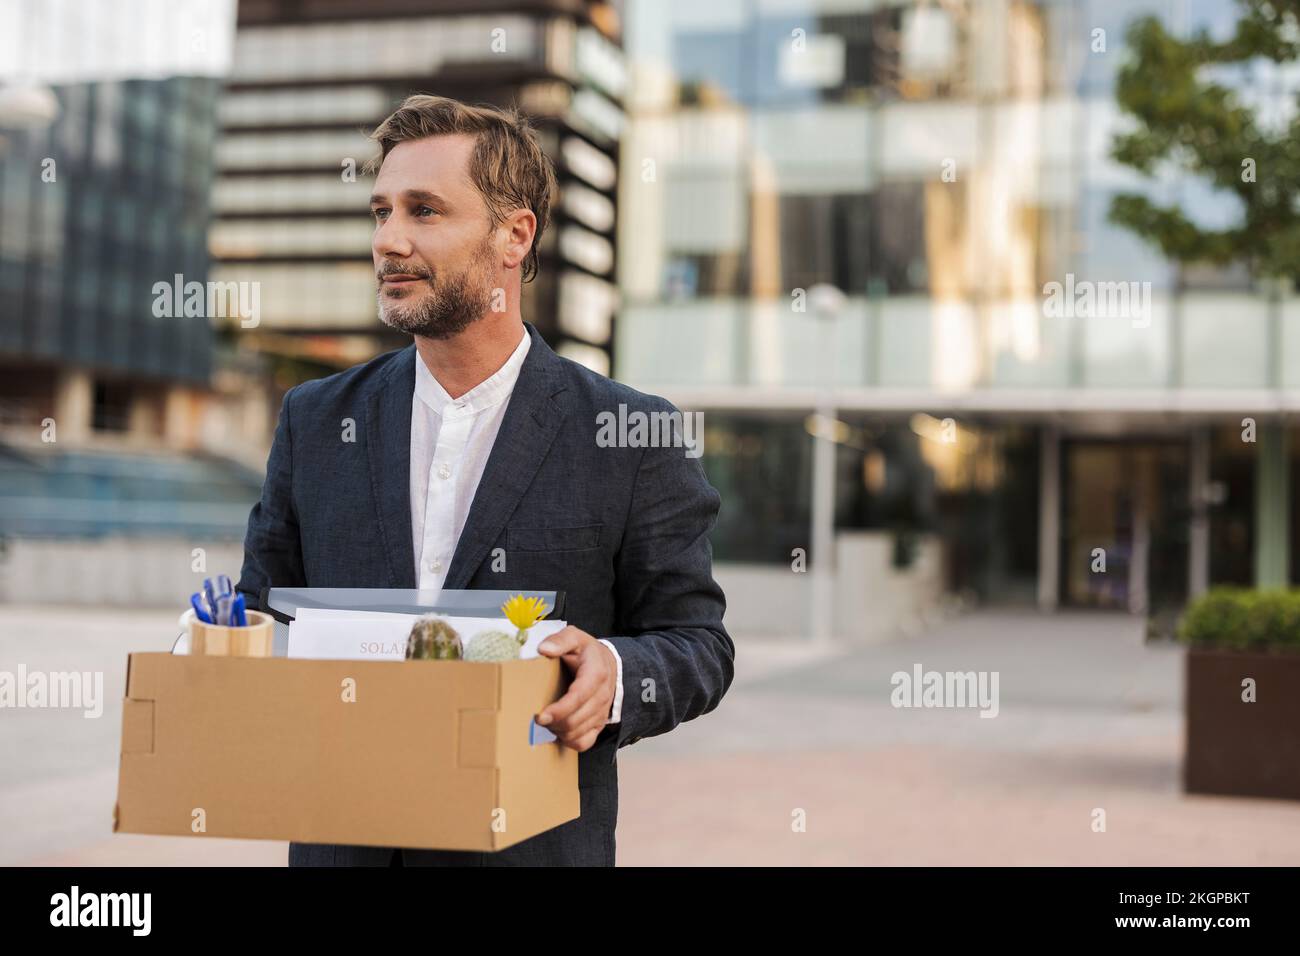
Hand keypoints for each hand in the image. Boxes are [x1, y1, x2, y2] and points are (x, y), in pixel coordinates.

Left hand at [535, 626, 616, 751]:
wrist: (608, 663)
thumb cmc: (587, 652)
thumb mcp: (575, 638)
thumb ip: (560, 641)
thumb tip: (543, 649)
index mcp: (596, 674)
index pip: (578, 697)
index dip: (559, 710)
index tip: (539, 716)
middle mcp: (602, 696)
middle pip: (576, 720)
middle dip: (553, 723)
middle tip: (536, 717)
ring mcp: (602, 712)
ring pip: (578, 734)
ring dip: (558, 732)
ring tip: (546, 722)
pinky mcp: (599, 724)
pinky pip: (585, 743)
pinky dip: (569, 741)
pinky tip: (558, 732)